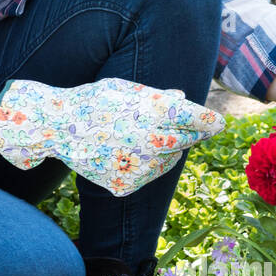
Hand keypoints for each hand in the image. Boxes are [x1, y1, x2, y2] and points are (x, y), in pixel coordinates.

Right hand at [0, 77, 225, 195]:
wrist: (57, 126)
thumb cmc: (94, 101)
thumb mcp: (127, 89)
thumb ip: (158, 97)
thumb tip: (183, 99)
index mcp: (156, 113)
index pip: (198, 120)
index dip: (210, 122)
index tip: (218, 124)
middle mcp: (152, 142)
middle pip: (188, 142)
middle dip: (191, 134)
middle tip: (187, 128)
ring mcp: (140, 167)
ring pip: (168, 161)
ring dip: (165, 150)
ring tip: (139, 136)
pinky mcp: (128, 185)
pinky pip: (148, 175)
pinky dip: (143, 165)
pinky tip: (123, 152)